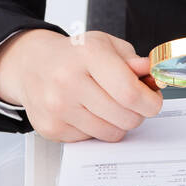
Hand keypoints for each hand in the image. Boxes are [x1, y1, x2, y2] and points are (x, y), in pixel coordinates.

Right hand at [0, 29, 162, 141]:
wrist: (31, 64)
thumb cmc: (73, 55)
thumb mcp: (105, 45)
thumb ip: (133, 61)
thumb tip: (152, 78)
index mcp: (88, 56)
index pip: (129, 92)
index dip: (150, 101)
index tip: (153, 101)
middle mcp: (69, 82)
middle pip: (125, 117)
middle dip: (138, 113)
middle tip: (131, 102)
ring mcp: (58, 108)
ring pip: (111, 133)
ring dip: (118, 123)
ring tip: (108, 105)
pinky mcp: (51, 128)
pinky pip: (92, 139)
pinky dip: (97, 128)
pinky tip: (87, 111)